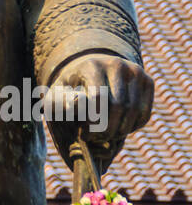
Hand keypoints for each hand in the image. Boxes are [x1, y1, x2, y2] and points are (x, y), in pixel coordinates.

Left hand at [46, 52, 153, 167]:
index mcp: (91, 65)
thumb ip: (60, 101)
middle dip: (108, 130)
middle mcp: (116, 64)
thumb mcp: (57, 96)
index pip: (99, 98)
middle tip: (96, 140)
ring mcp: (135, 71)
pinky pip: (144, 114)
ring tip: (105, 136)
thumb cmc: (70, 89)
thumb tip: (77, 102)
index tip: (84, 134)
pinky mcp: (147, 81)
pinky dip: (132, 127)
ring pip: (133, 111)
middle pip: (119, 106)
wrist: (90, 72)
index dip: (92, 122)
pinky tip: (118, 129)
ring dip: (120, 131)